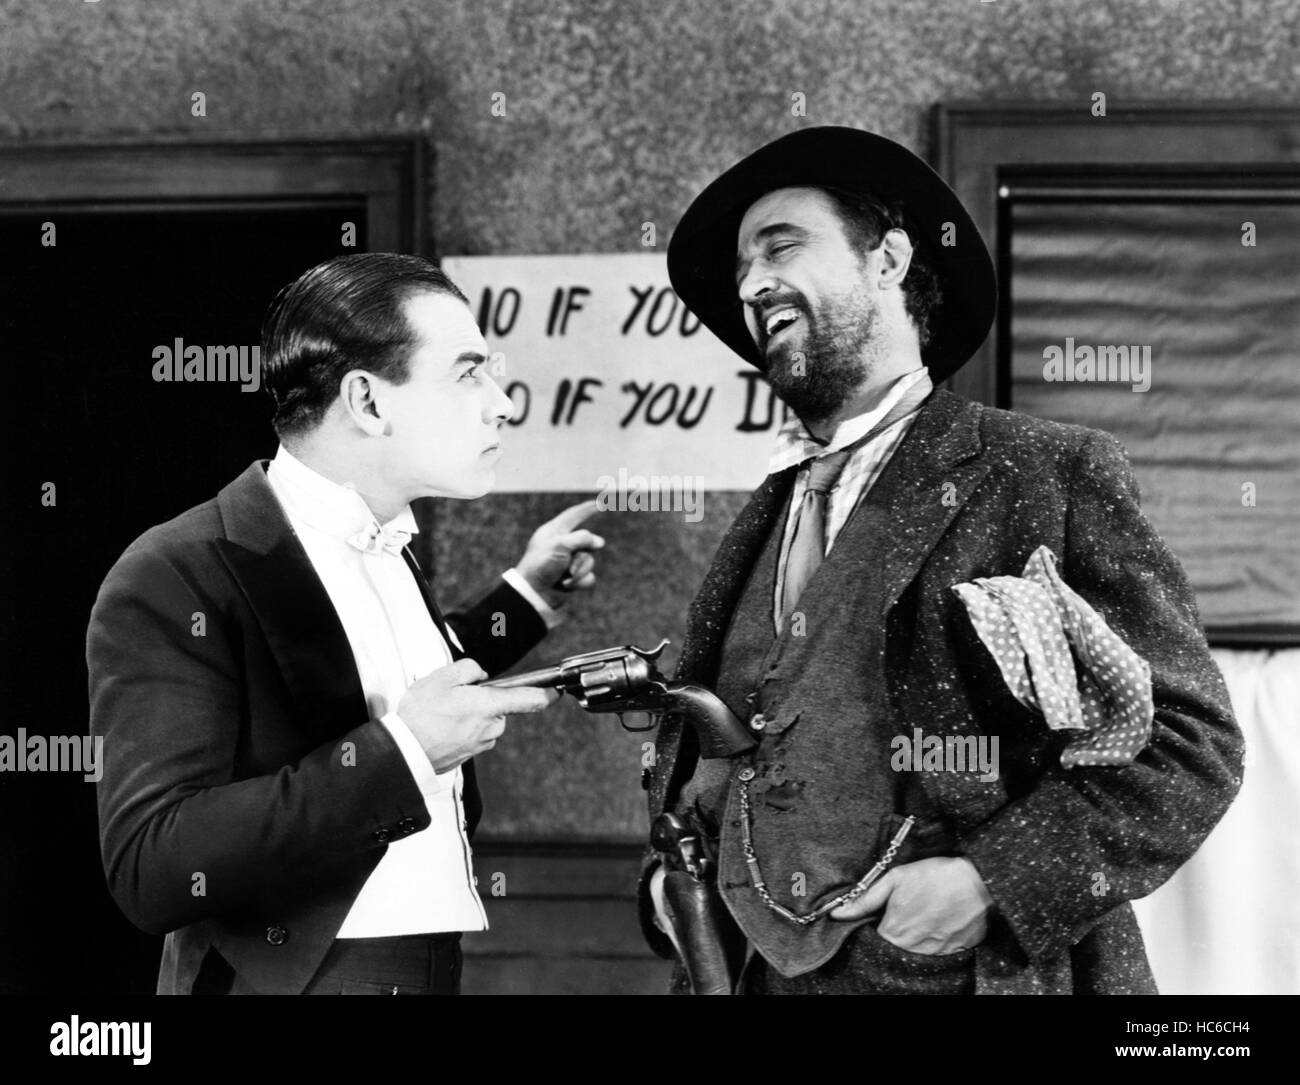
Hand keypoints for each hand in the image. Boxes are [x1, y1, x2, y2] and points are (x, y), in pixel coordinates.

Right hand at [396, 657, 557, 772]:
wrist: (404, 752)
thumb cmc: (421, 715)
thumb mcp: (442, 677)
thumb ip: (469, 669)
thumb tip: (480, 676)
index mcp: (490, 705)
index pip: (529, 699)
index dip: (546, 694)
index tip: (556, 691)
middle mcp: (491, 727)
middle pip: (499, 707)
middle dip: (482, 699)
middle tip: (454, 697)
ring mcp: (481, 743)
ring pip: (484, 720)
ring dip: (469, 715)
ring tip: (442, 714)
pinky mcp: (470, 754)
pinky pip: (472, 734)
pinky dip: (460, 728)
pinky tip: (440, 727)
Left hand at [515, 499, 605, 607]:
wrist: (533, 593)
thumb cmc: (541, 565)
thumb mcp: (561, 545)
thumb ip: (582, 539)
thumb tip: (599, 542)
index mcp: (554, 532)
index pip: (573, 515)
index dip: (586, 509)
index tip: (599, 503)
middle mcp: (562, 545)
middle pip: (586, 542)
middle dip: (582, 554)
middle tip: (574, 561)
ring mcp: (567, 562)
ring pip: (589, 561)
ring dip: (579, 570)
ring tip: (565, 577)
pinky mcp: (571, 578)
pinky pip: (588, 577)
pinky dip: (579, 581)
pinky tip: (565, 585)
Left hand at [829, 856, 991, 954]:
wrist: (976, 881)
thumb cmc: (934, 876)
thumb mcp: (895, 879)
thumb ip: (865, 900)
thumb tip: (837, 913)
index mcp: (894, 933)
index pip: (874, 942)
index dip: (876, 929)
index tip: (884, 916)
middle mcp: (912, 949)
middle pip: (894, 950)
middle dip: (895, 935)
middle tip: (906, 916)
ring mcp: (935, 955)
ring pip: (915, 954)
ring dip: (915, 940)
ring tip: (923, 918)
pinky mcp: (955, 954)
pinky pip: (938, 956)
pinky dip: (935, 943)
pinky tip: (939, 924)